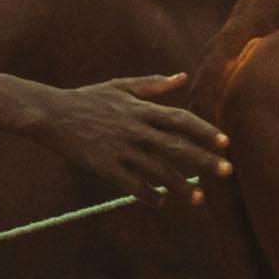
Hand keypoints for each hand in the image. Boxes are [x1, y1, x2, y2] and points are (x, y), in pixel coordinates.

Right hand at [35, 73, 229, 206]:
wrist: (51, 114)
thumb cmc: (87, 98)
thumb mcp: (120, 87)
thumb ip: (152, 85)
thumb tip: (181, 77)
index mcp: (140, 109)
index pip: (180, 120)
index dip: (204, 131)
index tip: (224, 142)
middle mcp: (134, 129)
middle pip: (176, 147)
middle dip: (204, 160)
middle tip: (227, 171)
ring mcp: (120, 149)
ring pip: (158, 170)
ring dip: (181, 185)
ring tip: (199, 198)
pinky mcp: (104, 166)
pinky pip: (132, 185)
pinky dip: (149, 194)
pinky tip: (162, 202)